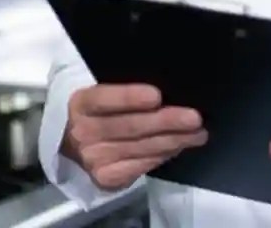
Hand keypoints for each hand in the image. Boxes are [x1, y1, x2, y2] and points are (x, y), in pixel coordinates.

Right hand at [61, 84, 206, 190]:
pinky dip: (163, 155)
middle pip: (130, 127)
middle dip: (166, 122)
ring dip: (174, 141)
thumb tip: (164, 95)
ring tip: (198, 134)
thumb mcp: (102, 96)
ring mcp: (94, 159)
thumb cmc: (99, 112)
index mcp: (81, 103)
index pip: (105, 99)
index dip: (130, 98)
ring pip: (142, 148)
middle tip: (194, 118)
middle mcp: (83, 133)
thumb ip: (123, 93)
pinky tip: (178, 147)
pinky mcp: (106, 178)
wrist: (73, 144)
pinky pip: (142, 165)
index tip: (156, 96)